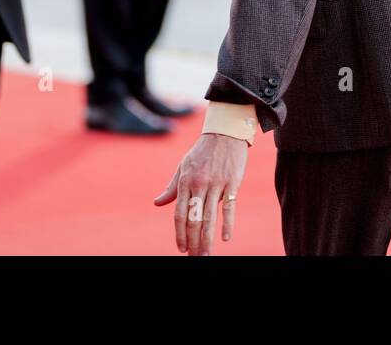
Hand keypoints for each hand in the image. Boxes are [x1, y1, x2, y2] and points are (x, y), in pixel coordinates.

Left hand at [154, 133, 248, 254]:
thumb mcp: (183, 167)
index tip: (181, 249)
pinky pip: (229, 207)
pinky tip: (225, 238)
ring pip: (210, 217)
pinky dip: (227, 224)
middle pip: (194, 219)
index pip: (179, 214)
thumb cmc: (202, 152)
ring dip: (207, 239)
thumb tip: (157, 203)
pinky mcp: (232, 183)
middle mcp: (199, 185)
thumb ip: (172, 187)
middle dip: (193, 242)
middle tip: (194, 258)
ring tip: (206, 254)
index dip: (179, 234)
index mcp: (185, 182)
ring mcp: (216, 184)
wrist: (224, 133)